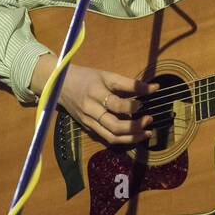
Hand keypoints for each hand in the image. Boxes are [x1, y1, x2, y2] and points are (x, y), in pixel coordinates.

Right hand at [36, 55, 158, 146]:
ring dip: (131, 137)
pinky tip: (134, 136)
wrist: (60, 86)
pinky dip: (122, 139)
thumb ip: (130, 84)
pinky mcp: (87, 128)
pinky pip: (106, 138)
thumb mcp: (107, 75)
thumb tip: (155, 88)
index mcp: (95, 92)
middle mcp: (91, 110)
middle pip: (114, 125)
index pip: (115, 103)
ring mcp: (88, 122)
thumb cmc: (87, 78)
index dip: (131, 105)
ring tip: (146, 133)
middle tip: (149, 120)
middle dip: (134, 126)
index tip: (143, 102)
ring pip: (111, 136)